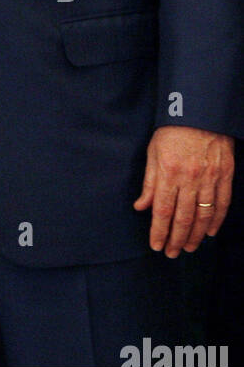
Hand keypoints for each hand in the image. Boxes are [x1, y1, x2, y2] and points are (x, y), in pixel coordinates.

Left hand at [134, 126, 233, 255]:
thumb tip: (140, 206)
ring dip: (195, 235)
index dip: (159, 231)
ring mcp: (210, 178)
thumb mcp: (153, 152)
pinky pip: (222, 204)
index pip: (162, 210)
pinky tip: (210, 233)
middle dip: (176, 239)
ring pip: (203, 215)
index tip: (156, 245)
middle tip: (171, 253)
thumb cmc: (172, 131)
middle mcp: (190, 178)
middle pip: (183, 217)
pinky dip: (217, 221)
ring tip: (188, 248)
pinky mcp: (225, 175)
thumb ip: (149, 182)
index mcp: (169, 172)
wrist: (201, 112)